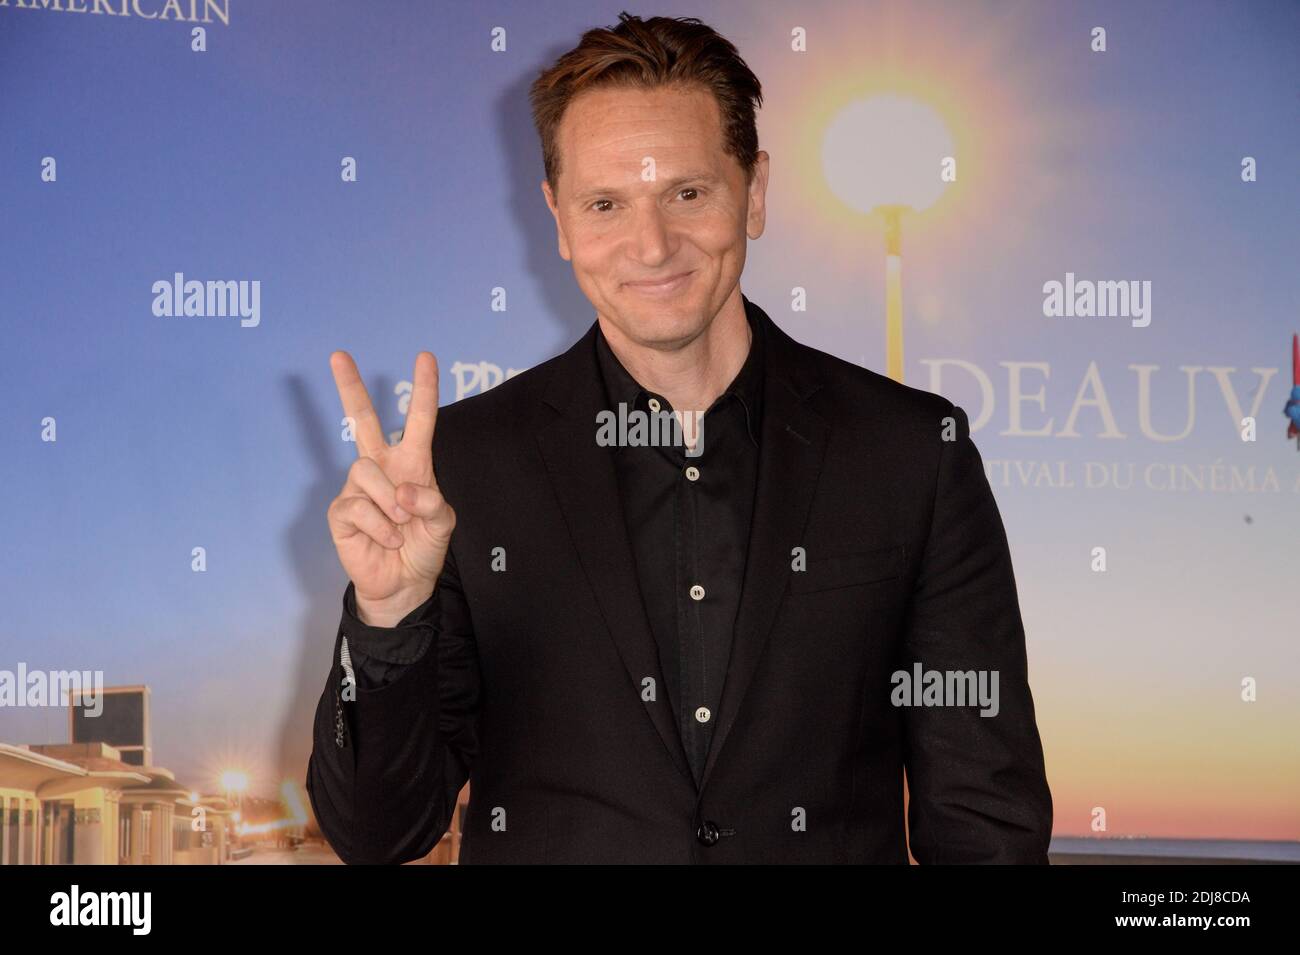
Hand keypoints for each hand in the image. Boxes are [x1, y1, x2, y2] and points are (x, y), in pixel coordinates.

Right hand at [326, 350, 455, 626]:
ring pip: (367, 474)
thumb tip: (403, 491)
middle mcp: (381, 468)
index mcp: (411, 464)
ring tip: (402, 528)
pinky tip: (388, 540)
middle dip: (350, 387)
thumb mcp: (443, 523)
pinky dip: (381, 528)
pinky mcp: (341, 512)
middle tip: (338, 355)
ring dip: (391, 505)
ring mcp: (357, 488)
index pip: (419, 421)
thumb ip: (432, 502)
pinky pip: (359, 508)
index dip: (423, 390)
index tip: (425, 357)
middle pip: (361, 421)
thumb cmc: (423, 546)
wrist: (403, 584)